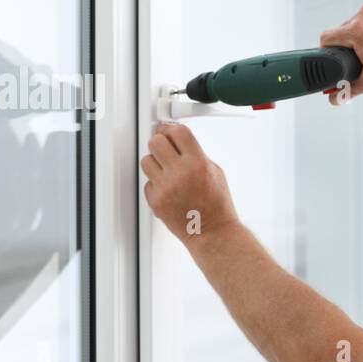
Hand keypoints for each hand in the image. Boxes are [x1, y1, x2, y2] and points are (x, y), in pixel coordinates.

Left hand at [140, 121, 239, 247]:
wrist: (212, 232)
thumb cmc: (217, 205)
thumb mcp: (215, 171)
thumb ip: (195, 154)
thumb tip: (177, 140)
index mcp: (198, 163)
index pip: (177, 132)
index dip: (171, 129)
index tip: (168, 131)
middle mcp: (180, 173)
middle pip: (156, 142)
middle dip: (160, 143)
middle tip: (165, 149)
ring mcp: (166, 187)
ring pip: (146, 160)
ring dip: (155, 163)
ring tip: (166, 172)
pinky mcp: (156, 200)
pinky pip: (147, 182)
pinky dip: (156, 184)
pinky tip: (169, 190)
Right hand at [319, 2, 362, 103]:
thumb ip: (349, 90)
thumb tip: (334, 99)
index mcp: (357, 30)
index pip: (326, 39)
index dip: (327, 53)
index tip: (332, 61)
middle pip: (341, 32)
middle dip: (346, 48)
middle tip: (360, 62)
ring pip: (355, 25)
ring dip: (359, 38)